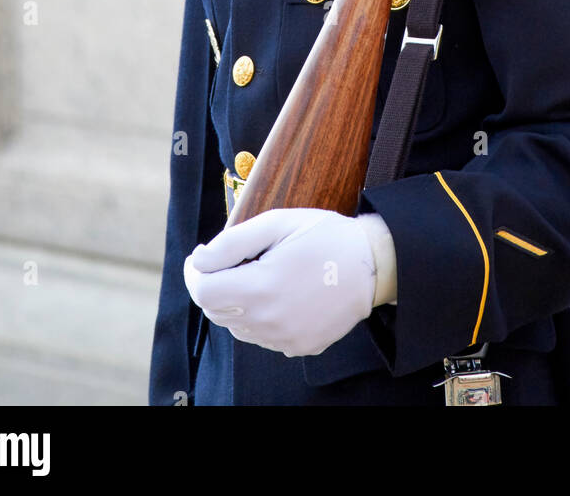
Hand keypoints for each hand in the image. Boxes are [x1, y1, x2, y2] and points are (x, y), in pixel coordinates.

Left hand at [183, 208, 381, 356]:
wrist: (373, 264)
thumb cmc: (324, 236)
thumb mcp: (277, 222)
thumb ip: (231, 243)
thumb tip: (200, 260)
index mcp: (261, 288)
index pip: (203, 292)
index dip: (196, 273)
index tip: (202, 257)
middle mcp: (270, 321)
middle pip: (216, 311)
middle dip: (215, 285)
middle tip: (235, 259)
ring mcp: (285, 339)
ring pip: (237, 326)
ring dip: (236, 302)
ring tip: (261, 274)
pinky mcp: (299, 347)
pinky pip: (262, 336)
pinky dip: (259, 317)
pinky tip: (280, 293)